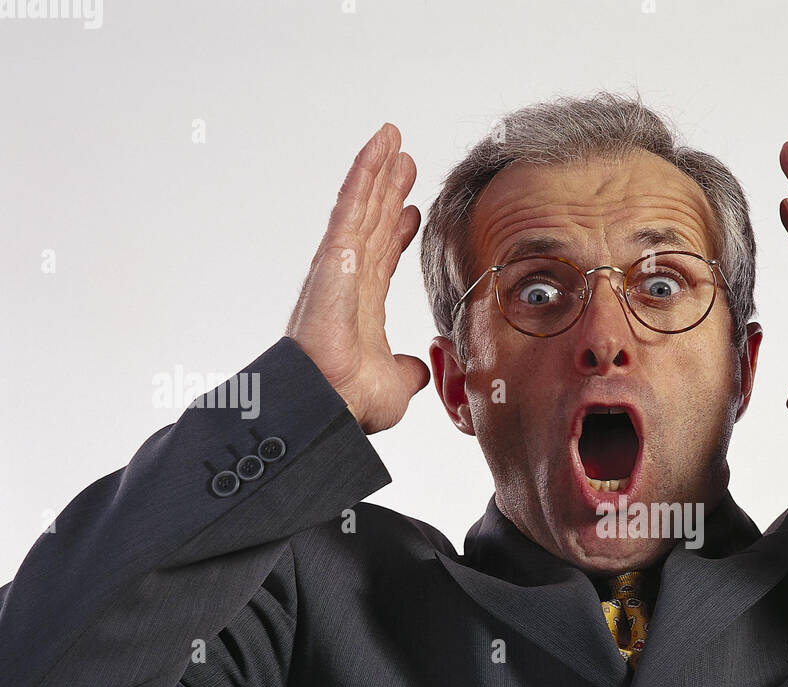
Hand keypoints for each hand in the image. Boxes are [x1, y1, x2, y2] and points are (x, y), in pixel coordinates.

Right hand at [286, 123, 429, 433]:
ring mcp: (339, 266)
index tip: (412, 211)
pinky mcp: (334, 256)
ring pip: (362, 207)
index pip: (383, 260)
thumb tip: (417, 371)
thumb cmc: (350, 404)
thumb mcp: (396, 388)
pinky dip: (365, 174)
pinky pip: (352, 206)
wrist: (330, 406)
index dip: (397, 234)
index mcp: (362, 308)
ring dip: (377, 172)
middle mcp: (348, 282)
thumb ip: (408, 374)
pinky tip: (380, 147)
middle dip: (388, 192)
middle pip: (373, 224)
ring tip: (393, 139)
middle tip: (405, 161)